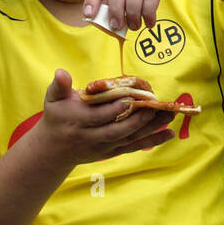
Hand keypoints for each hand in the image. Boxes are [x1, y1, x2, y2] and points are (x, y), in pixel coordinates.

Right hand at [38, 69, 174, 166]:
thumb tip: (61, 72)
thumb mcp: (53, 99)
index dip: (114, 109)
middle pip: (117, 131)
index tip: (129, 98)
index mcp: (78, 121)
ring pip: (129, 139)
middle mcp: (92, 137)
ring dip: (151, 128)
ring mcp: (104, 147)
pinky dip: (152, 141)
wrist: (54, 150)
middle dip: (136, 120)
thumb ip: (59, 86)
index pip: (98, 117)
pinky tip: (169, 133)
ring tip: (169, 116)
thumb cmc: (56, 117)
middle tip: (153, 107)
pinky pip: (134, 147)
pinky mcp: (113, 152)